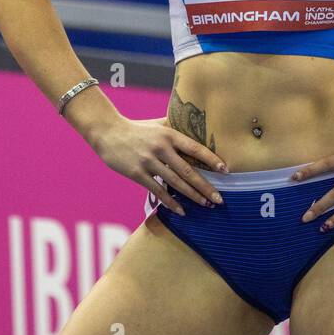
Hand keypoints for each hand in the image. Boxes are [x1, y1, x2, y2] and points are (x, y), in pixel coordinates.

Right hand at [89, 115, 227, 215]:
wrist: (107, 132)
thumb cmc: (136, 128)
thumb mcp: (158, 123)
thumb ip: (176, 127)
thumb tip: (198, 131)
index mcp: (169, 134)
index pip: (195, 148)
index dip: (211, 159)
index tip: (226, 170)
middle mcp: (161, 148)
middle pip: (188, 171)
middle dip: (206, 187)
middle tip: (219, 199)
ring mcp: (149, 162)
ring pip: (176, 183)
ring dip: (192, 196)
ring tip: (206, 205)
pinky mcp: (137, 173)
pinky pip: (158, 191)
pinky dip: (171, 202)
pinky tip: (182, 211)